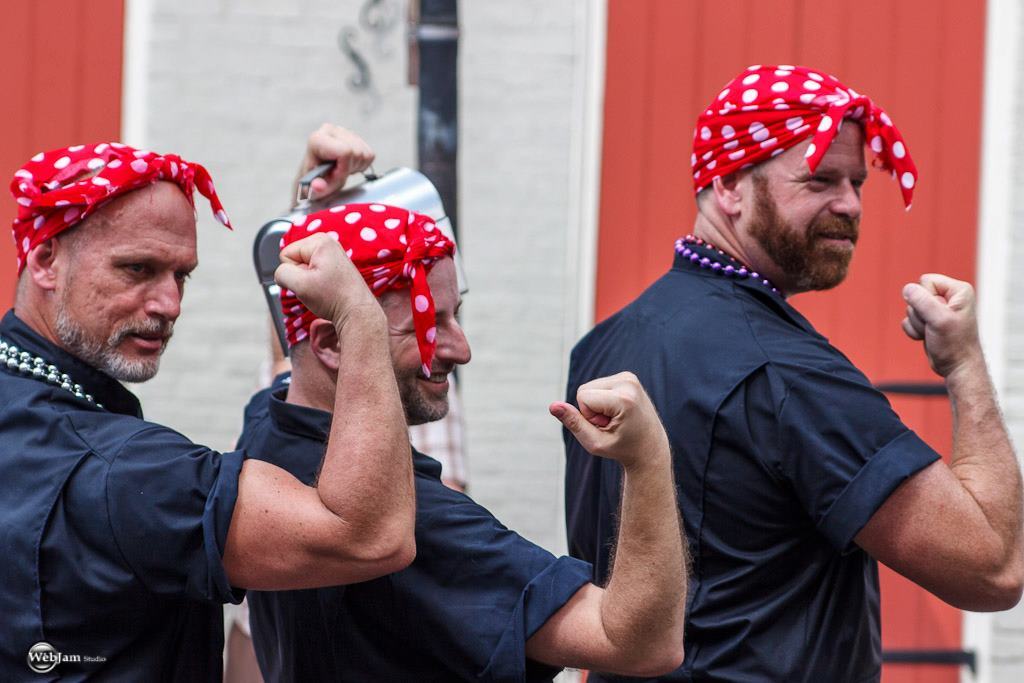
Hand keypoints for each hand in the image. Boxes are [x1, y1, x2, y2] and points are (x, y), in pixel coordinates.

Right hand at [275, 233, 378, 326]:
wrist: (357, 313)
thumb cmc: (335, 298)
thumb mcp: (300, 285)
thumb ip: (281, 273)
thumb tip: (280, 274)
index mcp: (320, 241)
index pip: (286, 254)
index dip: (293, 272)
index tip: (310, 282)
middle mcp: (328, 244)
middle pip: (294, 260)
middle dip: (300, 277)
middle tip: (318, 287)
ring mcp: (332, 255)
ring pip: (303, 269)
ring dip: (308, 282)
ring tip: (324, 290)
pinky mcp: (335, 267)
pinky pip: (313, 274)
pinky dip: (317, 284)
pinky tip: (328, 291)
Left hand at [295, 124, 375, 202]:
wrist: (316, 175)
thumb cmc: (314, 181)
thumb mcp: (313, 189)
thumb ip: (316, 188)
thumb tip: (318, 187)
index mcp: (317, 140)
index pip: (345, 152)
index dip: (344, 169)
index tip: (335, 175)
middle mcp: (331, 131)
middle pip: (357, 152)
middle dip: (350, 168)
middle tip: (337, 173)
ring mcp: (344, 131)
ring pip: (366, 154)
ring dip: (356, 167)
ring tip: (342, 169)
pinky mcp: (355, 136)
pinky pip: (370, 154)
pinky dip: (362, 164)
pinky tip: (348, 165)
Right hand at [550, 372, 668, 468]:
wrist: (650, 447)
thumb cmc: (622, 449)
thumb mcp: (595, 442)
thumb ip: (573, 423)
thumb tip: (553, 406)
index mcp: (624, 398)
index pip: (582, 397)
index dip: (588, 417)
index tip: (608, 427)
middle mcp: (629, 382)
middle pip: (585, 390)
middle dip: (591, 410)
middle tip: (612, 424)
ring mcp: (630, 378)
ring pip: (590, 388)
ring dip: (597, 406)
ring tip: (616, 419)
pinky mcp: (628, 377)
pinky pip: (598, 386)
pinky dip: (603, 400)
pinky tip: (619, 412)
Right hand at [901, 273, 982, 377]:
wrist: (956, 366)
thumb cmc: (954, 345)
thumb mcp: (939, 320)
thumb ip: (922, 301)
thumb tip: (908, 288)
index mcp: (958, 291)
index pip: (926, 281)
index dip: (925, 298)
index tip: (938, 314)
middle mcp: (949, 297)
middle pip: (917, 295)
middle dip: (920, 313)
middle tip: (935, 326)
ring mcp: (938, 309)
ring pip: (911, 308)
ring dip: (917, 324)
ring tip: (933, 333)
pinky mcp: (929, 321)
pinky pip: (908, 319)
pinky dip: (913, 330)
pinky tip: (927, 337)